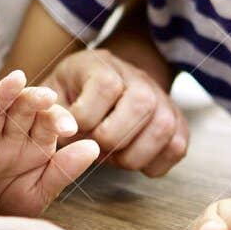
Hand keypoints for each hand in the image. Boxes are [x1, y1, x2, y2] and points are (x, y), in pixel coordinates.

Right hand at [0, 70, 99, 215]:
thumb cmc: (14, 205)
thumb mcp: (42, 190)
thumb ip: (64, 169)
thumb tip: (93, 147)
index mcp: (36, 139)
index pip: (49, 119)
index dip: (58, 118)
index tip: (69, 129)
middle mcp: (13, 131)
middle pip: (23, 105)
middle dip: (34, 98)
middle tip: (47, 96)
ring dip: (6, 92)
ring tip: (17, 81)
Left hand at [46, 48, 188, 175]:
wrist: (101, 86)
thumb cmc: (71, 94)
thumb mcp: (52, 95)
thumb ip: (54, 112)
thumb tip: (68, 129)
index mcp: (102, 65)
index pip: (107, 85)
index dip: (86, 115)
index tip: (74, 127)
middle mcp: (138, 77)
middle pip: (142, 103)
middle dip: (113, 138)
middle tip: (96, 145)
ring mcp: (162, 99)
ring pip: (164, 127)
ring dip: (133, 155)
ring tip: (113, 156)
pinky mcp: (177, 123)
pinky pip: (177, 147)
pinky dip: (154, 164)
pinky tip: (131, 158)